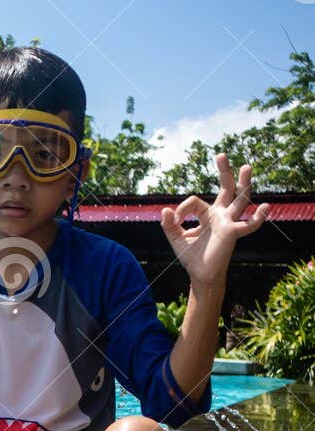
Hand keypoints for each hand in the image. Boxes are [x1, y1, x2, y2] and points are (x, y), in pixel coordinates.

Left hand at [160, 154, 268, 287]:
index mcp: (207, 215)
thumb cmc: (190, 257)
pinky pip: (249, 225)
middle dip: (224, 172)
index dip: (181, 209)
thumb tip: (165, 210)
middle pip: (226, 189)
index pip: (194, 201)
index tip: (173, 220)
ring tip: (247, 167)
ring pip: (240, 199)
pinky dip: (258, 218)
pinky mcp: (232, 233)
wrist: (200, 275)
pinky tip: (266, 207)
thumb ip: (168, 225)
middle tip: (220, 155)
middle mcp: (220, 215)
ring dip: (244, 184)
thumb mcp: (175, 239)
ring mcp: (228, 223)